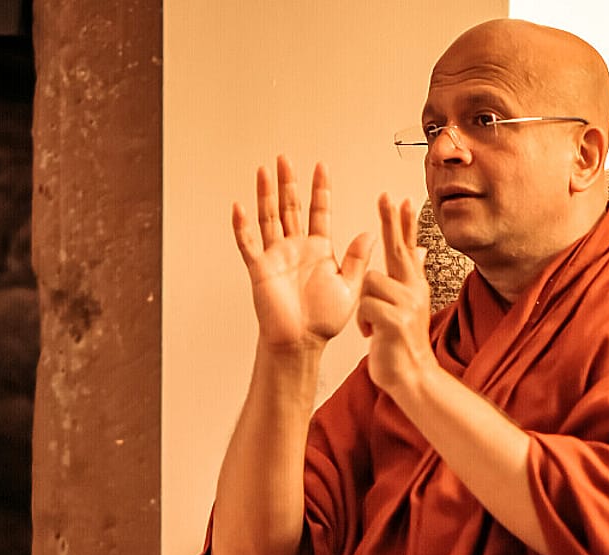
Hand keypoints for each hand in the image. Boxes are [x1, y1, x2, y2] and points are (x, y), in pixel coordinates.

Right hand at [233, 157, 373, 348]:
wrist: (302, 342)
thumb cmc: (323, 320)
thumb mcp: (350, 287)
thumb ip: (357, 259)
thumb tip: (369, 234)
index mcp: (319, 250)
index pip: (319, 211)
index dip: (320, 189)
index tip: (321, 167)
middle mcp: (296, 248)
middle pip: (291, 207)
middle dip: (288, 183)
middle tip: (286, 159)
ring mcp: (276, 256)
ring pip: (269, 217)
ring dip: (266, 194)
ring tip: (265, 171)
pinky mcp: (260, 269)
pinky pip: (248, 243)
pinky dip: (242, 226)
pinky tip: (239, 207)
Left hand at [357, 195, 435, 396]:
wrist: (412, 376)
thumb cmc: (402, 343)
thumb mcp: (409, 306)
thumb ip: (412, 275)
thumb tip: (419, 250)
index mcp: (414, 286)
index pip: (408, 247)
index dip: (405, 223)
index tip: (402, 199)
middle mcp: (414, 291)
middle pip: (399, 249)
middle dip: (391, 222)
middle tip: (386, 198)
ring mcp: (408, 305)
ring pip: (372, 282)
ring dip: (366, 305)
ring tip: (373, 326)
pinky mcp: (396, 321)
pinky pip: (367, 305)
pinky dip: (364, 322)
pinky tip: (372, 335)